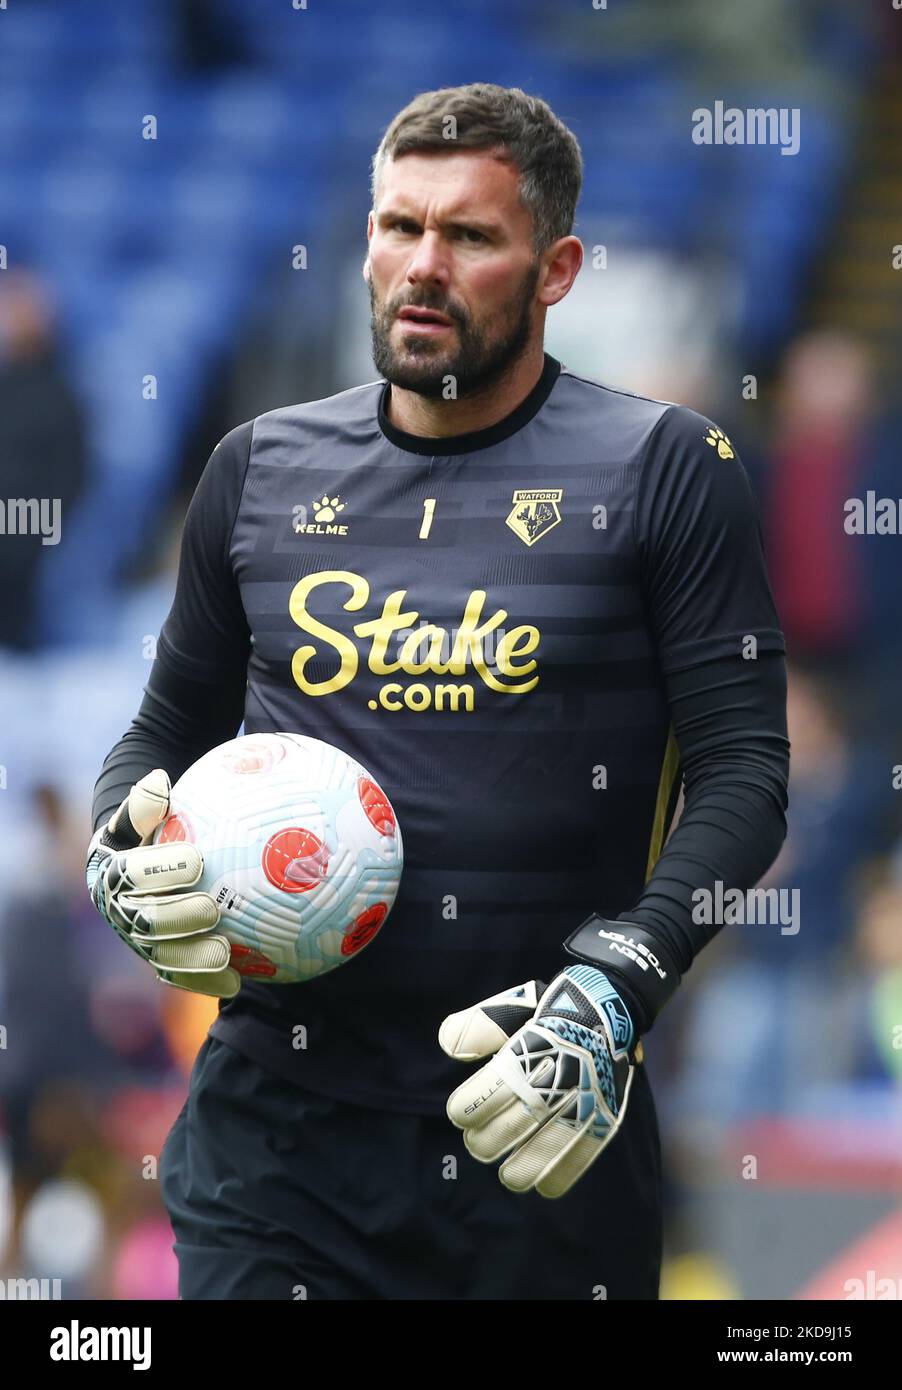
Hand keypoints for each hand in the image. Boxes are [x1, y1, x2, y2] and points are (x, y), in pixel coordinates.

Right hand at [85, 769, 239, 997]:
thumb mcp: (144, 813)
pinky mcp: (158, 960)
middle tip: (212, 909)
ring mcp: (138, 941)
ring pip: (161, 955)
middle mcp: (120, 912)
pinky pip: (180, 975)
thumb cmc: (149, 830)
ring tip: (226, 954)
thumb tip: (159, 780)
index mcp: (112, 874)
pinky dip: (206, 981)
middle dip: (178, 917)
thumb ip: (148, 803)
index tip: (197, 859)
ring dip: (194, 958)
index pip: (131, 872)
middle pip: (145, 920)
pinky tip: (238, 980)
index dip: (161, 867)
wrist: (137, 866)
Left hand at [439, 964, 639, 1197]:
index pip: (499, 1082)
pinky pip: (588, 1148)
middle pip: (523, 1115)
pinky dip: (566, 1172)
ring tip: (507, 1176)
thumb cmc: (550, 1011)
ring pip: (555, 1138)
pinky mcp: (607, 1111)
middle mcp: (563, 1071)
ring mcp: (588, 1094)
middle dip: (492, 1138)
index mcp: (536, 1043)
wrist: (610, 1006)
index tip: (459, 1114)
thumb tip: (448, 1045)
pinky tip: (544, 1187)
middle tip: (475, 1145)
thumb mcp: (513, 1005)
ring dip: (527, 1164)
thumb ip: (479, 1026)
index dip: (474, 1104)